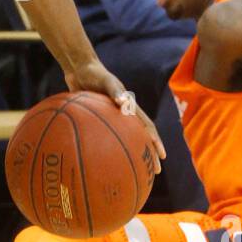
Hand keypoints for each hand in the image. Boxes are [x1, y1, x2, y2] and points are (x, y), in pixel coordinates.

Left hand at [63, 59, 164, 173]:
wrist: (79, 68)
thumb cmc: (94, 73)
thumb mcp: (106, 81)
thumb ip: (115, 90)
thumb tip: (124, 102)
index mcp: (130, 107)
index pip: (147, 127)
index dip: (155, 142)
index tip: (162, 156)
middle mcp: (123, 114)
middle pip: (140, 137)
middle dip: (148, 154)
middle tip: (153, 173)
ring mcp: (112, 117)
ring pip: (125, 139)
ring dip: (130, 154)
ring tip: (131, 171)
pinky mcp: (98, 118)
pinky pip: (105, 136)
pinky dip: (106, 148)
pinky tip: (100, 161)